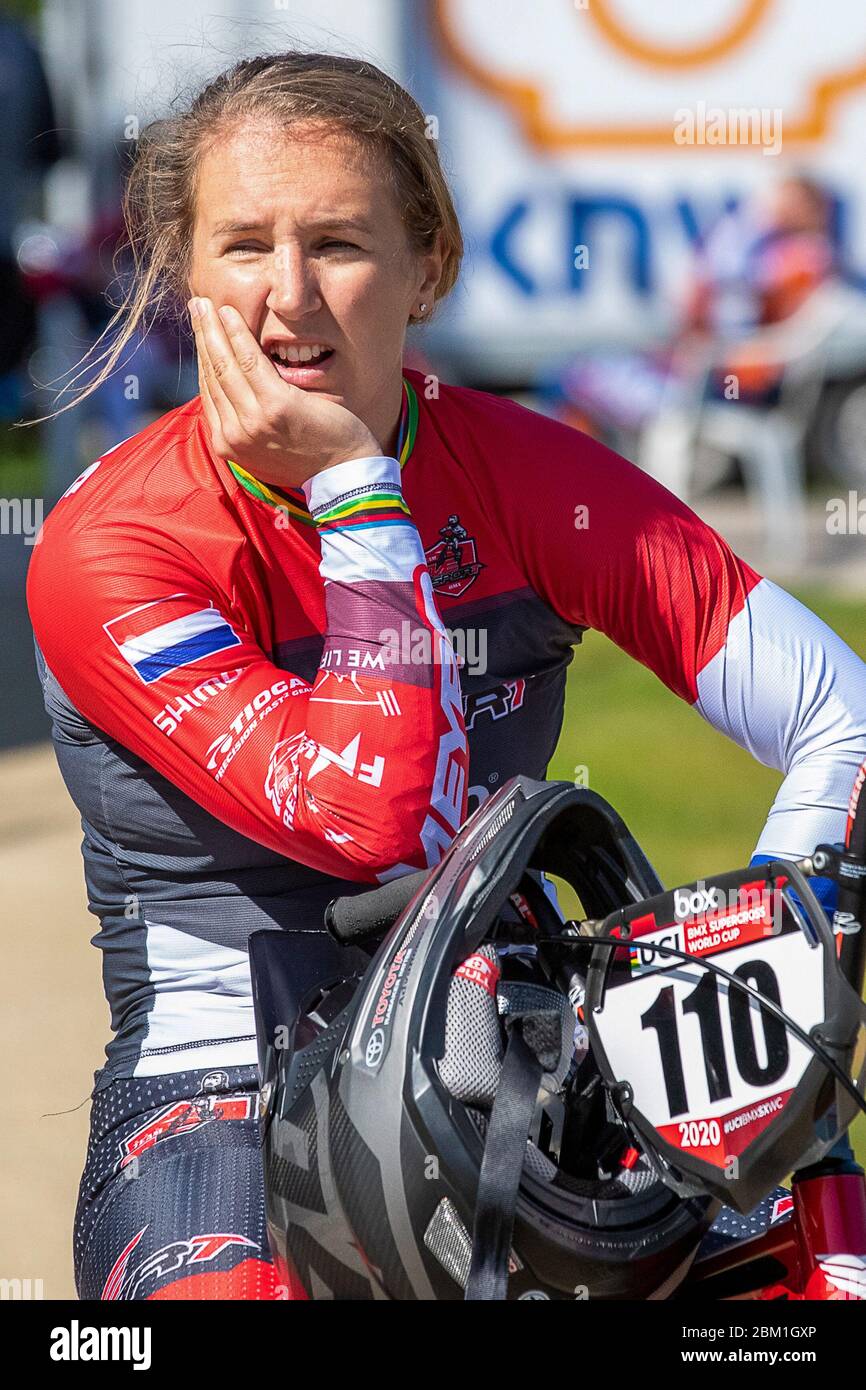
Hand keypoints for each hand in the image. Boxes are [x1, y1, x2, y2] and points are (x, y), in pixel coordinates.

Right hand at [190, 297, 382, 488]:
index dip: (203, 357)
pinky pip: (249, 361)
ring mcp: (252, 422)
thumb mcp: (270, 449)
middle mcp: (234, 435)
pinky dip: (236, 334)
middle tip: (197, 307)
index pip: (209, 392)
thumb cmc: (314, 458)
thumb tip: (235, 399)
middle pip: (211, 375)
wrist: (345, 476)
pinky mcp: (275, 406)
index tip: (202, 332)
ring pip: (224, 365)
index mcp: (229, 445)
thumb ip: (249, 426)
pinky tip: (229, 314)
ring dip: (212, 328)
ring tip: (206, 304)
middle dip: (202, 336)